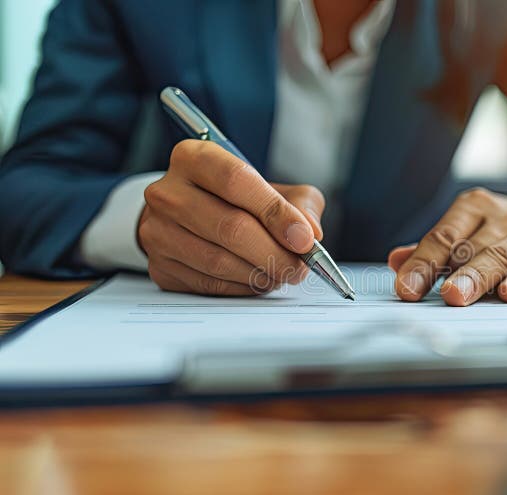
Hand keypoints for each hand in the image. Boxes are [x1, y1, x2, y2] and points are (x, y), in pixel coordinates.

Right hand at [138, 140, 323, 294]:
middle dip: (275, 253)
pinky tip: (259, 280)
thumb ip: (299, 203)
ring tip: (284, 274)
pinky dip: (243, 287)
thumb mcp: (270, 187)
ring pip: (220, 261)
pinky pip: (209, 284)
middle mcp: (168, 192)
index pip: (237, 181)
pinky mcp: (159, 266)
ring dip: (262, 274)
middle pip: (231, 227)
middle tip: (300, 267)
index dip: (276, 213)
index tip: (304, 239)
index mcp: (195, 158)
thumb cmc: (234, 199)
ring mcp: (158, 231)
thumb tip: (311, 233)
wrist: (185, 216)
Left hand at [388, 188, 506, 305]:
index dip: (421, 262)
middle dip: (443, 270)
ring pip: (499, 257)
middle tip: (422, 291)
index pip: (443, 235)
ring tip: (457, 295)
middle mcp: (502, 219)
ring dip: (477, 277)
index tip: (405, 286)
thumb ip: (435, 248)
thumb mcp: (472, 231)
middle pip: (468, 247)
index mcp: (475, 208)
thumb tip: (396, 261)